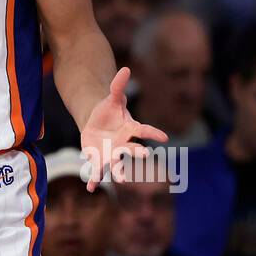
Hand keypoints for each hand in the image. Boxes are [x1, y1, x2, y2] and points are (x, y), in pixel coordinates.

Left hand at [79, 67, 167, 190]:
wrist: (97, 126)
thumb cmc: (109, 112)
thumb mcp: (112, 97)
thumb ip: (118, 86)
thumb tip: (125, 68)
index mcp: (130, 129)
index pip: (144, 131)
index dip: (154, 133)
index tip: (165, 137)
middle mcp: (124, 145)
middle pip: (133, 150)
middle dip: (138, 153)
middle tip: (144, 155)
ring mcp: (113, 154)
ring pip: (118, 164)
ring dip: (119, 172)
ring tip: (120, 179)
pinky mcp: (100, 160)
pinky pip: (98, 172)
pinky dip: (94, 180)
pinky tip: (90, 187)